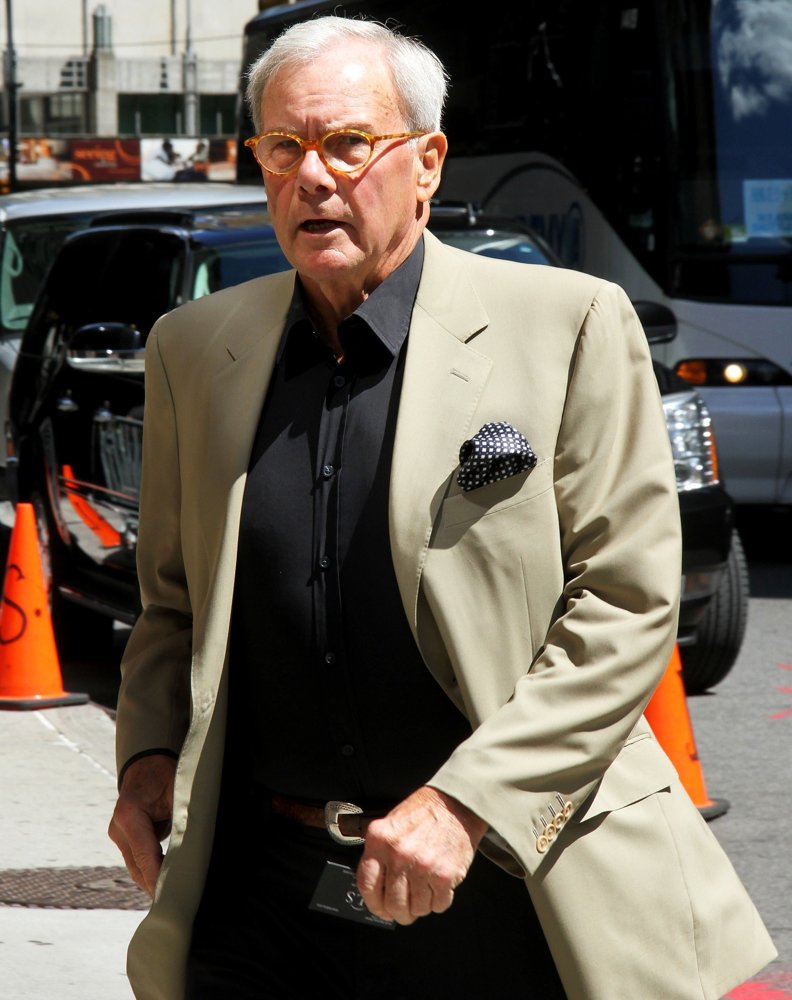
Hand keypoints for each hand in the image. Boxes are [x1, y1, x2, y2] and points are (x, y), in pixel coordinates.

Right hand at [108, 754, 176, 897]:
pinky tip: (167, 882)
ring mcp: (117, 834)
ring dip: (153, 880)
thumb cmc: (166, 774)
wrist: (147, 764)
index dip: (156, 877)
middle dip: (155, 885)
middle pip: (137, 866)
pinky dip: (151, 869)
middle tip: (176, 904)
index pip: (144, 854)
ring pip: (136, 867)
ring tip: (174, 898)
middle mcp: (118, 827)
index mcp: (129, 814)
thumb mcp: (178, 790)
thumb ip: (184, 815)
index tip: (167, 896)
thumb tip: (196, 845)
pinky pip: (137, 860)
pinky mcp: (122, 839)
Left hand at [356, 786, 486, 925]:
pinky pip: (438, 905)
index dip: (374, 905)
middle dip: (400, 913)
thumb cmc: (423, 813)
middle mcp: (399, 854)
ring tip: (425, 890)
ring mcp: (422, 866)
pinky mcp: (445, 875)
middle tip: (406, 909)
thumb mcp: (391, 824)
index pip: (367, 885)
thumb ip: (380, 853)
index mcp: (380, 840)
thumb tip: (376, 890)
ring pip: (417, 909)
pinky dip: (439, 901)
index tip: (381, 910)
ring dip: (421, 906)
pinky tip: (439, 886)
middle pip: (393, 904)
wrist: (456, 803)